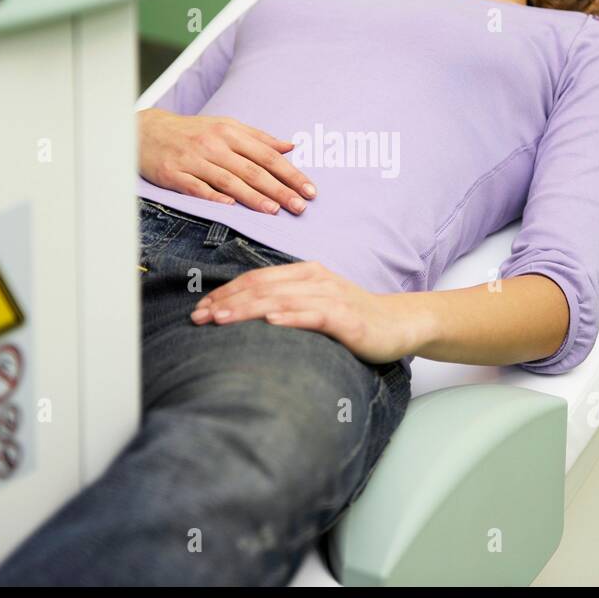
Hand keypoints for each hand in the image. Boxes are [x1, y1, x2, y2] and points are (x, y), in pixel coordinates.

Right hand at [138, 107, 317, 214]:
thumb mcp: (226, 126)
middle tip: (300, 207)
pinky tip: (230, 207)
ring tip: (274, 211)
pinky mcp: (174, 174)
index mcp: (231, 132)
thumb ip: (258, 137)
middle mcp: (214, 145)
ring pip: (229, 181)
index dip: (291, 173)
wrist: (147, 131)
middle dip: (279, 190)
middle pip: (253, 170)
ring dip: (253, 197)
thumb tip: (290, 146)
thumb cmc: (193, 131)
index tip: (310, 190)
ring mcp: (194, 160)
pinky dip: (213, 197)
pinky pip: (197, 188)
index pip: (268, 156)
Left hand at [188, 260, 422, 364]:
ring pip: (282, 299)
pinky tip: (271, 322)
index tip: (200, 309)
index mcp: (305, 273)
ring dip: (248, 308)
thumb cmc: (353, 318)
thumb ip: (286, 303)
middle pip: (262, 287)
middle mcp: (315, 279)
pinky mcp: (347, 318)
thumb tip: (246, 317)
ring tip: (221, 319)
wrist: (400, 323)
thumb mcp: (316, 304)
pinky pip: (315, 315)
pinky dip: (291, 317)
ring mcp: (332, 297)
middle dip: (227, 301)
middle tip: (198, 318)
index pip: (257, 279)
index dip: (226, 292)